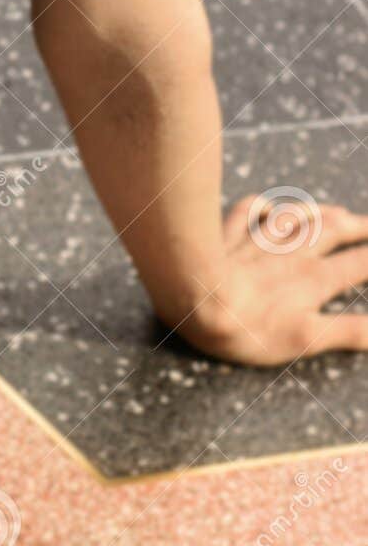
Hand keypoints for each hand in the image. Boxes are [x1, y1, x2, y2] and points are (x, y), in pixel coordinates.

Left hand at [165, 193, 367, 368]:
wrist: (195, 300)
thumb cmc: (248, 327)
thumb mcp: (305, 339)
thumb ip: (347, 332)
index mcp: (313, 279)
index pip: (358, 264)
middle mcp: (291, 254)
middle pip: (332, 231)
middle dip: (358, 227)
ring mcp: (258, 242)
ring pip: (294, 217)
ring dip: (317, 212)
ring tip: (334, 211)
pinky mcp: (227, 237)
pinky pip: (246, 212)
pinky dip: (260, 206)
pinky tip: (265, 206)